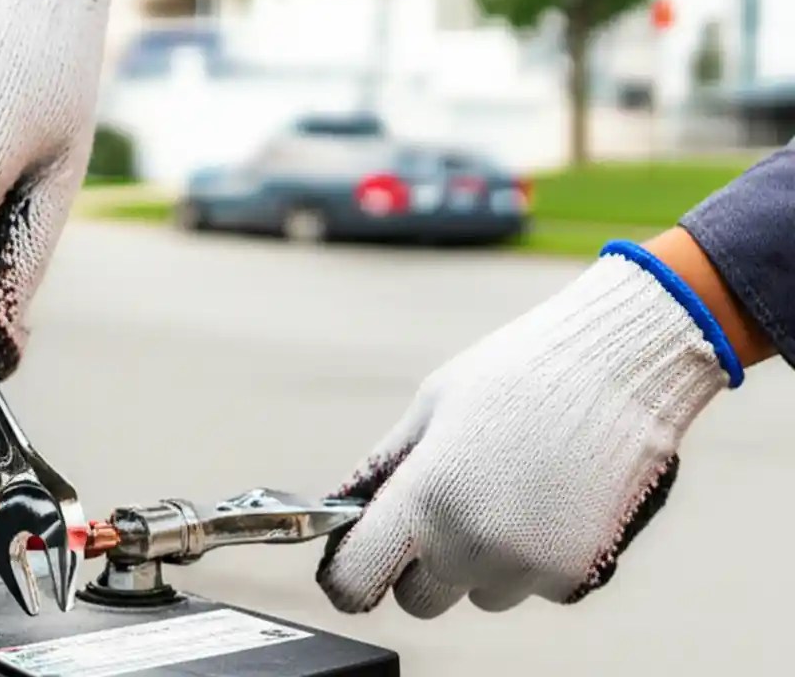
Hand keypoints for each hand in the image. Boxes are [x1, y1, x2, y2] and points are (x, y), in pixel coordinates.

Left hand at [317, 243, 744, 617]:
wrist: (619, 365)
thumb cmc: (517, 374)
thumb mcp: (429, 408)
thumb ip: (383, 470)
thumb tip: (345, 511)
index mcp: (423, 498)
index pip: (353, 581)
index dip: (348, 577)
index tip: (357, 565)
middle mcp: (470, 544)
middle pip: (418, 600)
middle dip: (422, 566)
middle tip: (447, 509)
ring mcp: (526, 565)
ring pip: (478, 595)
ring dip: (481, 563)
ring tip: (509, 491)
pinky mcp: (575, 575)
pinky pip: (532, 586)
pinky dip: (534, 559)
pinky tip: (549, 501)